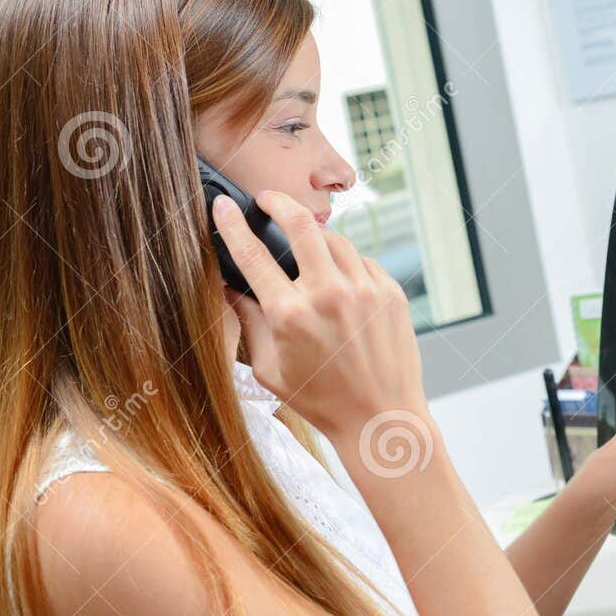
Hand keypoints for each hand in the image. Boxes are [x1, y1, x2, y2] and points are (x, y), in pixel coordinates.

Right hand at [212, 189, 424, 440]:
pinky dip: (346, 264)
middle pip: (301, 223)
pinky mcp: (390, 293)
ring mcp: (364, 290)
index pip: (252, 255)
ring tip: (305, 246)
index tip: (224, 206)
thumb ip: (249, 322)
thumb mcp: (270, 368)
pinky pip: (362, 261)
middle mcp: (329, 295)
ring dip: (316, 236)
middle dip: (279, 201)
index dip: (232, 225)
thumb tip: (229, 288)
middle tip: (267, 198)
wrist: (380, 417)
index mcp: (290, 314)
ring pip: (335, 239)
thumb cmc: (321, 400)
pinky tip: (339, 281)